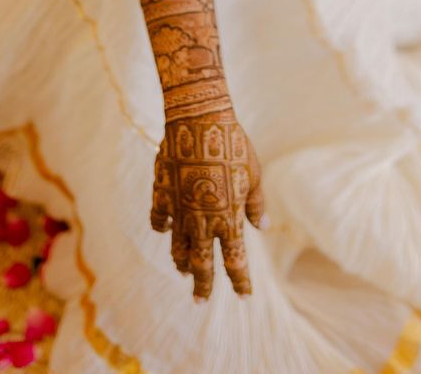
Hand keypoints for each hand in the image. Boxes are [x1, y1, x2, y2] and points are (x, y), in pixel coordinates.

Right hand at [150, 107, 266, 298]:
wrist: (198, 120)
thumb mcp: (253, 173)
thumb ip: (255, 204)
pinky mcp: (161, 195)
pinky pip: (158, 220)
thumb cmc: (234, 144)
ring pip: (177, 248)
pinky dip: (162, 227)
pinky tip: (165, 227)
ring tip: (184, 270)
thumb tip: (262, 226)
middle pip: (201, 265)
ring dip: (182, 261)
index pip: (235, 262)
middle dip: (203, 286)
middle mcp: (202, 221)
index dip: (240, 282)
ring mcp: (179, 210)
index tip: (244, 296)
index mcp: (228, 218)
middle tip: (200, 301)